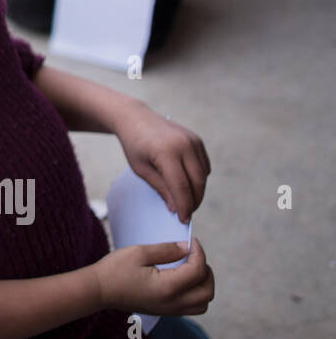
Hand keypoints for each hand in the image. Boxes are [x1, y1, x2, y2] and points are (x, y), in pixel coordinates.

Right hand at [95, 239, 214, 315]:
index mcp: (168, 287)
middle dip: (206, 271)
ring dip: (204, 285)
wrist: (99, 290)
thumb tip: (187, 248)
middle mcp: (172, 302)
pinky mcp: (165, 312)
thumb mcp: (139, 252)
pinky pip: (192, 307)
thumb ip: (166, 250)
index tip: (191, 240)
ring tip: (191, 269)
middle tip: (194, 255)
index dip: (199, 252)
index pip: (197, 271)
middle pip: (207, 291)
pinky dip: (195, 293)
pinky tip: (182, 279)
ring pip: (203, 303)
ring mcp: (169, 310)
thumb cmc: (115, 269)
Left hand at [114, 104, 210, 221]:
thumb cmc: (135, 145)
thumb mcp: (141, 170)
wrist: (136, 119)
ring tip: (186, 201)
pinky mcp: (197, 140)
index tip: (184, 219)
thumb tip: (176, 208)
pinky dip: (199, 177)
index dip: (184, 205)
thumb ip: (160, 188)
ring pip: (203, 175)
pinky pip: (203, 165)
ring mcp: (193, 141)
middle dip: (193, 201)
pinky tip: (188, 184)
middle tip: (187, 214)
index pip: (181, 186)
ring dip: (197, 190)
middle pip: (196, 182)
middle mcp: (184, 145)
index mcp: (166, 152)